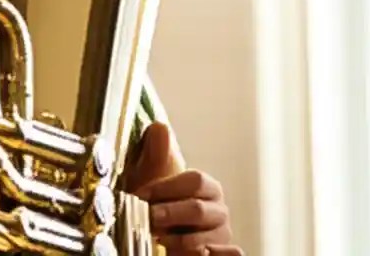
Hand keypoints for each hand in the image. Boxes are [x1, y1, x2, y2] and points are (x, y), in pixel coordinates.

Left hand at [124, 122, 240, 254]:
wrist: (158, 237)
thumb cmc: (155, 206)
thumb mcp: (150, 179)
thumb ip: (155, 154)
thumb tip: (159, 126)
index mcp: (207, 187)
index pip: (195, 181)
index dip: (166, 187)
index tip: (141, 195)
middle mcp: (218, 209)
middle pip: (197, 209)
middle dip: (169, 214)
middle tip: (148, 218)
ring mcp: (222, 234)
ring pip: (205, 237)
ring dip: (177, 241)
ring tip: (157, 239)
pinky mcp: (223, 254)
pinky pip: (229, 254)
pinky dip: (209, 254)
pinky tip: (191, 253)